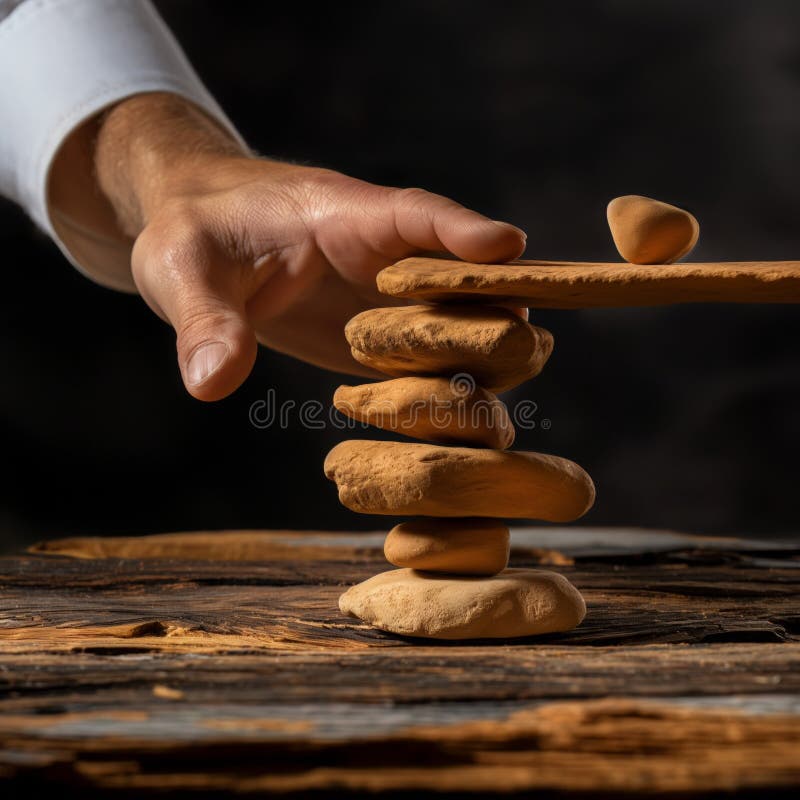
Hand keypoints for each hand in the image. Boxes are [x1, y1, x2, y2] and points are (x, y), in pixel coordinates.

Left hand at [93, 94, 526, 400]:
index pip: (417, 216)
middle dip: (495, 322)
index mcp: (345, 217)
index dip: (463, 230)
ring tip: (484, 431)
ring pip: (466, 336)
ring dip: (481, 376)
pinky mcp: (382, 350)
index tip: (510, 245)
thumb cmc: (193, 232)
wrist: (202, 243)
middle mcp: (385, 263)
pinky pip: (433, 375)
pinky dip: (448, 408)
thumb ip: (204, 319)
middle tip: (505, 367)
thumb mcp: (181, 268)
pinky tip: (452, 449)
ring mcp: (391, 309)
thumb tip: (212, 382)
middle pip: (468, 285)